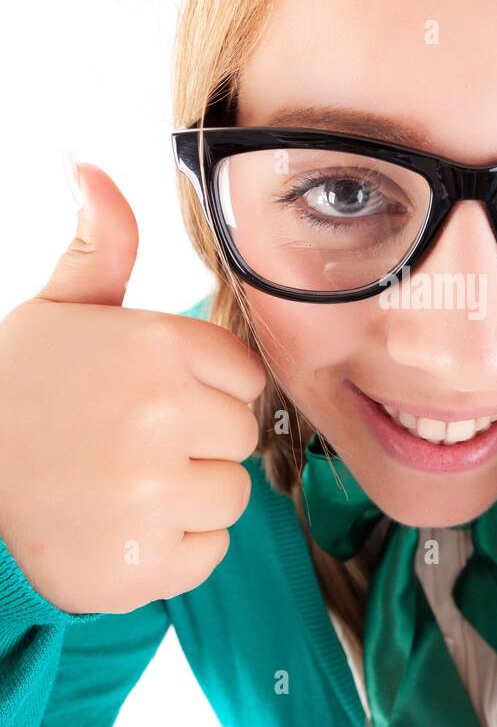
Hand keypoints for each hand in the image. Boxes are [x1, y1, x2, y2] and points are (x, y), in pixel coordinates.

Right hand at [0, 161, 266, 613]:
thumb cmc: (22, 391)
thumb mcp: (59, 307)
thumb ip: (103, 243)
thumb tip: (89, 163)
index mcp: (157, 345)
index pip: (243, 375)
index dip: (202, 390)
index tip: (149, 397)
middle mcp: (162, 416)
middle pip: (241, 438)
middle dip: (197, 443)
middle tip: (128, 444)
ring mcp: (153, 494)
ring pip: (229, 498)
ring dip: (186, 499)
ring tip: (119, 484)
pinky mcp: (143, 562)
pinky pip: (207, 554)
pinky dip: (170, 551)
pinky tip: (118, 527)